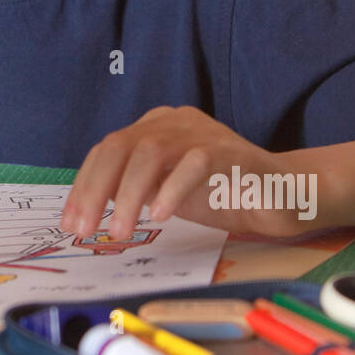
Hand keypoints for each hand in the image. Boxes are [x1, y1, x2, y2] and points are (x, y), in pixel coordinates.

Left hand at [59, 105, 315, 240]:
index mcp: (155, 128)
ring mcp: (202, 133)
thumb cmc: (223, 194)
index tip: (71, 223)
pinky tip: (161, 216)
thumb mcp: (168, 192)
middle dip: (96, 190)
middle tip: (85, 229)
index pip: (107, 150)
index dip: (84, 186)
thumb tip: (88, 211)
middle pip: (121, 146)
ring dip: (128, 195)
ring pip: (151, 153)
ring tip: (119, 231)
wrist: (284, 195)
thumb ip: (134, 191)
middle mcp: (174, 123)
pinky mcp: (230, 152)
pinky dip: (172, 188)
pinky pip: (194, 163)